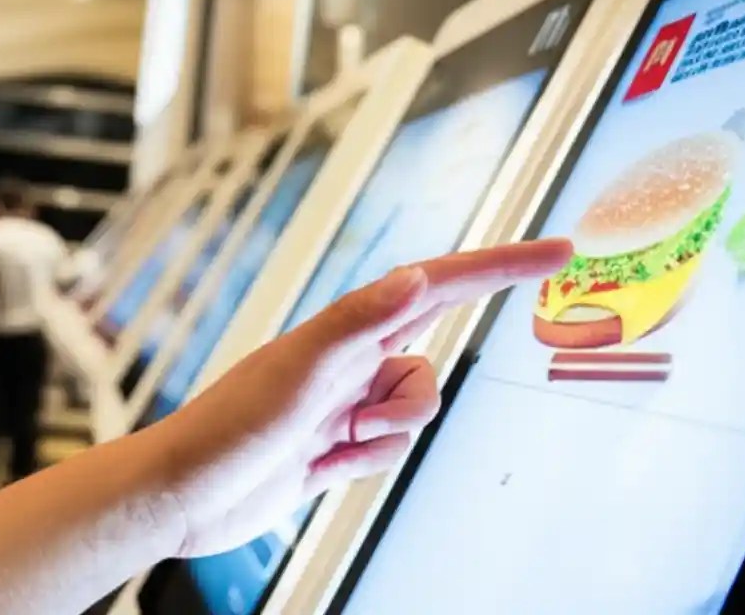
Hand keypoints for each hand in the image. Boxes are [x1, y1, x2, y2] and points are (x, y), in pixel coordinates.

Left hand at [157, 239, 572, 556]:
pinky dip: (363, 466)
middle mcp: (352, 359)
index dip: (502, 267)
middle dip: (406, 405)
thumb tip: (418, 276)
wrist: (184, 494)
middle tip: (348, 423)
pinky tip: (318, 467)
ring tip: (326, 447)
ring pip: (413, 415)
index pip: (441, 286)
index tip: (560, 251)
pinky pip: (387, 453)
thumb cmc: (230, 426)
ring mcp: (345, 404)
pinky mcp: (335, 446)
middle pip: (428, 370)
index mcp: (348, 328)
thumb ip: (359, 321)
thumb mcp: (298, 370)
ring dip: (383, 440)